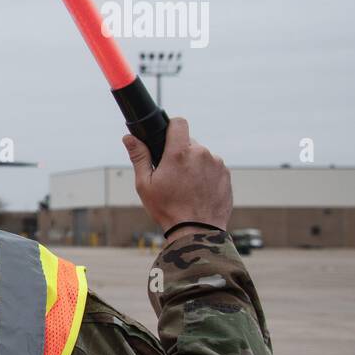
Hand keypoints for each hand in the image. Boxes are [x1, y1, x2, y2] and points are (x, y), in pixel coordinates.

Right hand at [124, 117, 231, 232]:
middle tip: (172, 173)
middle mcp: (201, 154)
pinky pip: (213, 167)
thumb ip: (139, 157)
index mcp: (179, 153)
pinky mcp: (226, 175)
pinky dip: (205, 175)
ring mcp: (216, 164)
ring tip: (186, 186)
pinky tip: (198, 191)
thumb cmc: (168, 209)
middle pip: (189, 142)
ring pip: (202, 155)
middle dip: (180, 152)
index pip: (179, 123)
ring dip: (194, 164)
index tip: (166, 138)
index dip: (171, 128)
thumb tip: (129, 138)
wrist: (197, 231)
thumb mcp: (145, 184)